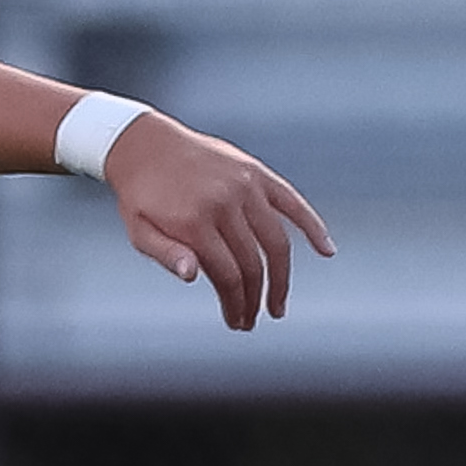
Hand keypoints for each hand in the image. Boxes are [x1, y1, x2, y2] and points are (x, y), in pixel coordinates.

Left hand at [107, 112, 332, 329]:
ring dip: (281, 277)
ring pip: (276, 240)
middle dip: (255, 298)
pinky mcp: (257, 173)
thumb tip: (193, 277)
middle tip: (252, 320)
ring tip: (278, 304)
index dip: (235, 302)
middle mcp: (224, 203)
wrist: (144, 143)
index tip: (237, 322)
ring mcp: (245, 186)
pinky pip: (292, 202)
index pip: (226, 274)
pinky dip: (312, 226)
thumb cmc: (139, 194)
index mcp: (193, 221)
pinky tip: (327, 250)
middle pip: (252, 262)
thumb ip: (166, 254)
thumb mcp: (138, 230)